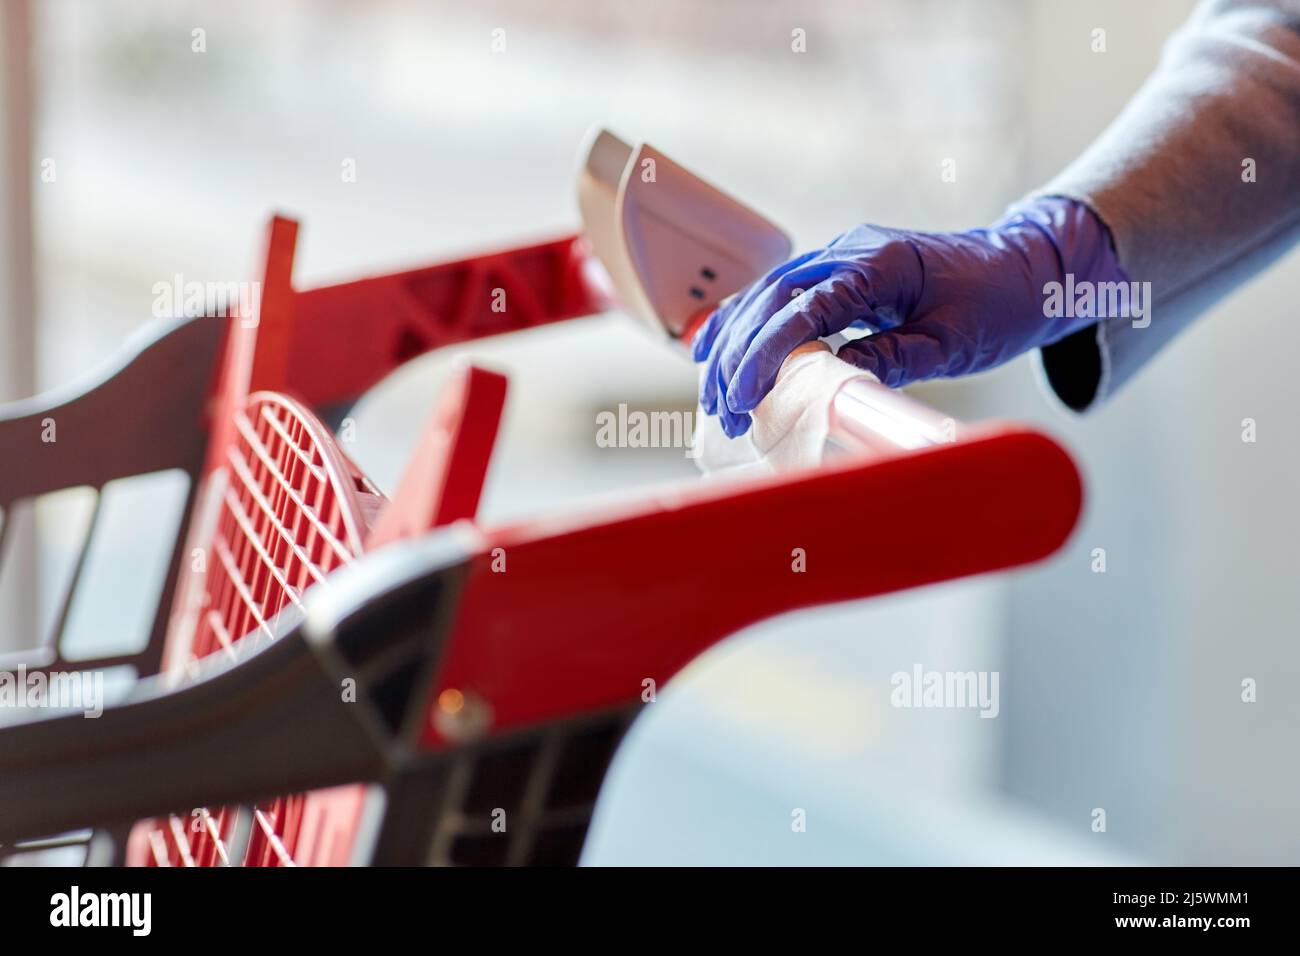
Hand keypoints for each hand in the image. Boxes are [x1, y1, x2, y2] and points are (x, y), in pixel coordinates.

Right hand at [692, 196, 1127, 436]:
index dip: (766, 354)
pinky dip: (748, 325)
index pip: (802, 308)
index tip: (744, 395)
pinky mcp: (839, 274)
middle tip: (724, 410)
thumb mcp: (951, 343)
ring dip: (736, 343)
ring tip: (718, 396)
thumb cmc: (997, 303)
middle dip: (738, 356)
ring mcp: (840, 258)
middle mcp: (849, 252)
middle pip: (770, 299)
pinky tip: (720, 353)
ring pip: (766, 295)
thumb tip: (832, 387)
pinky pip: (781, 297)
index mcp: (877, 264)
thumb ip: (891, 359)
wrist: (1025, 267)